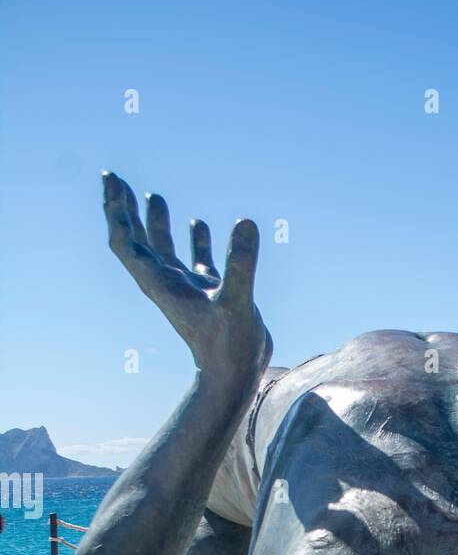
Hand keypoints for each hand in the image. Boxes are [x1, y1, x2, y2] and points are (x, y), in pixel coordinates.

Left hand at [102, 172, 272, 381]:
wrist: (237, 375)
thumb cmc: (229, 346)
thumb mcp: (236, 304)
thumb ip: (240, 265)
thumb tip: (245, 223)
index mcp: (161, 283)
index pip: (126, 243)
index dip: (116, 212)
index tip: (114, 184)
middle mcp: (169, 283)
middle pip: (137, 241)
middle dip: (124, 211)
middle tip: (115, 179)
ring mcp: (188, 289)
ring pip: (164, 250)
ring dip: (155, 223)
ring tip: (152, 196)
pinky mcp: (210, 295)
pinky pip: (196, 261)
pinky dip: (195, 241)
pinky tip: (197, 223)